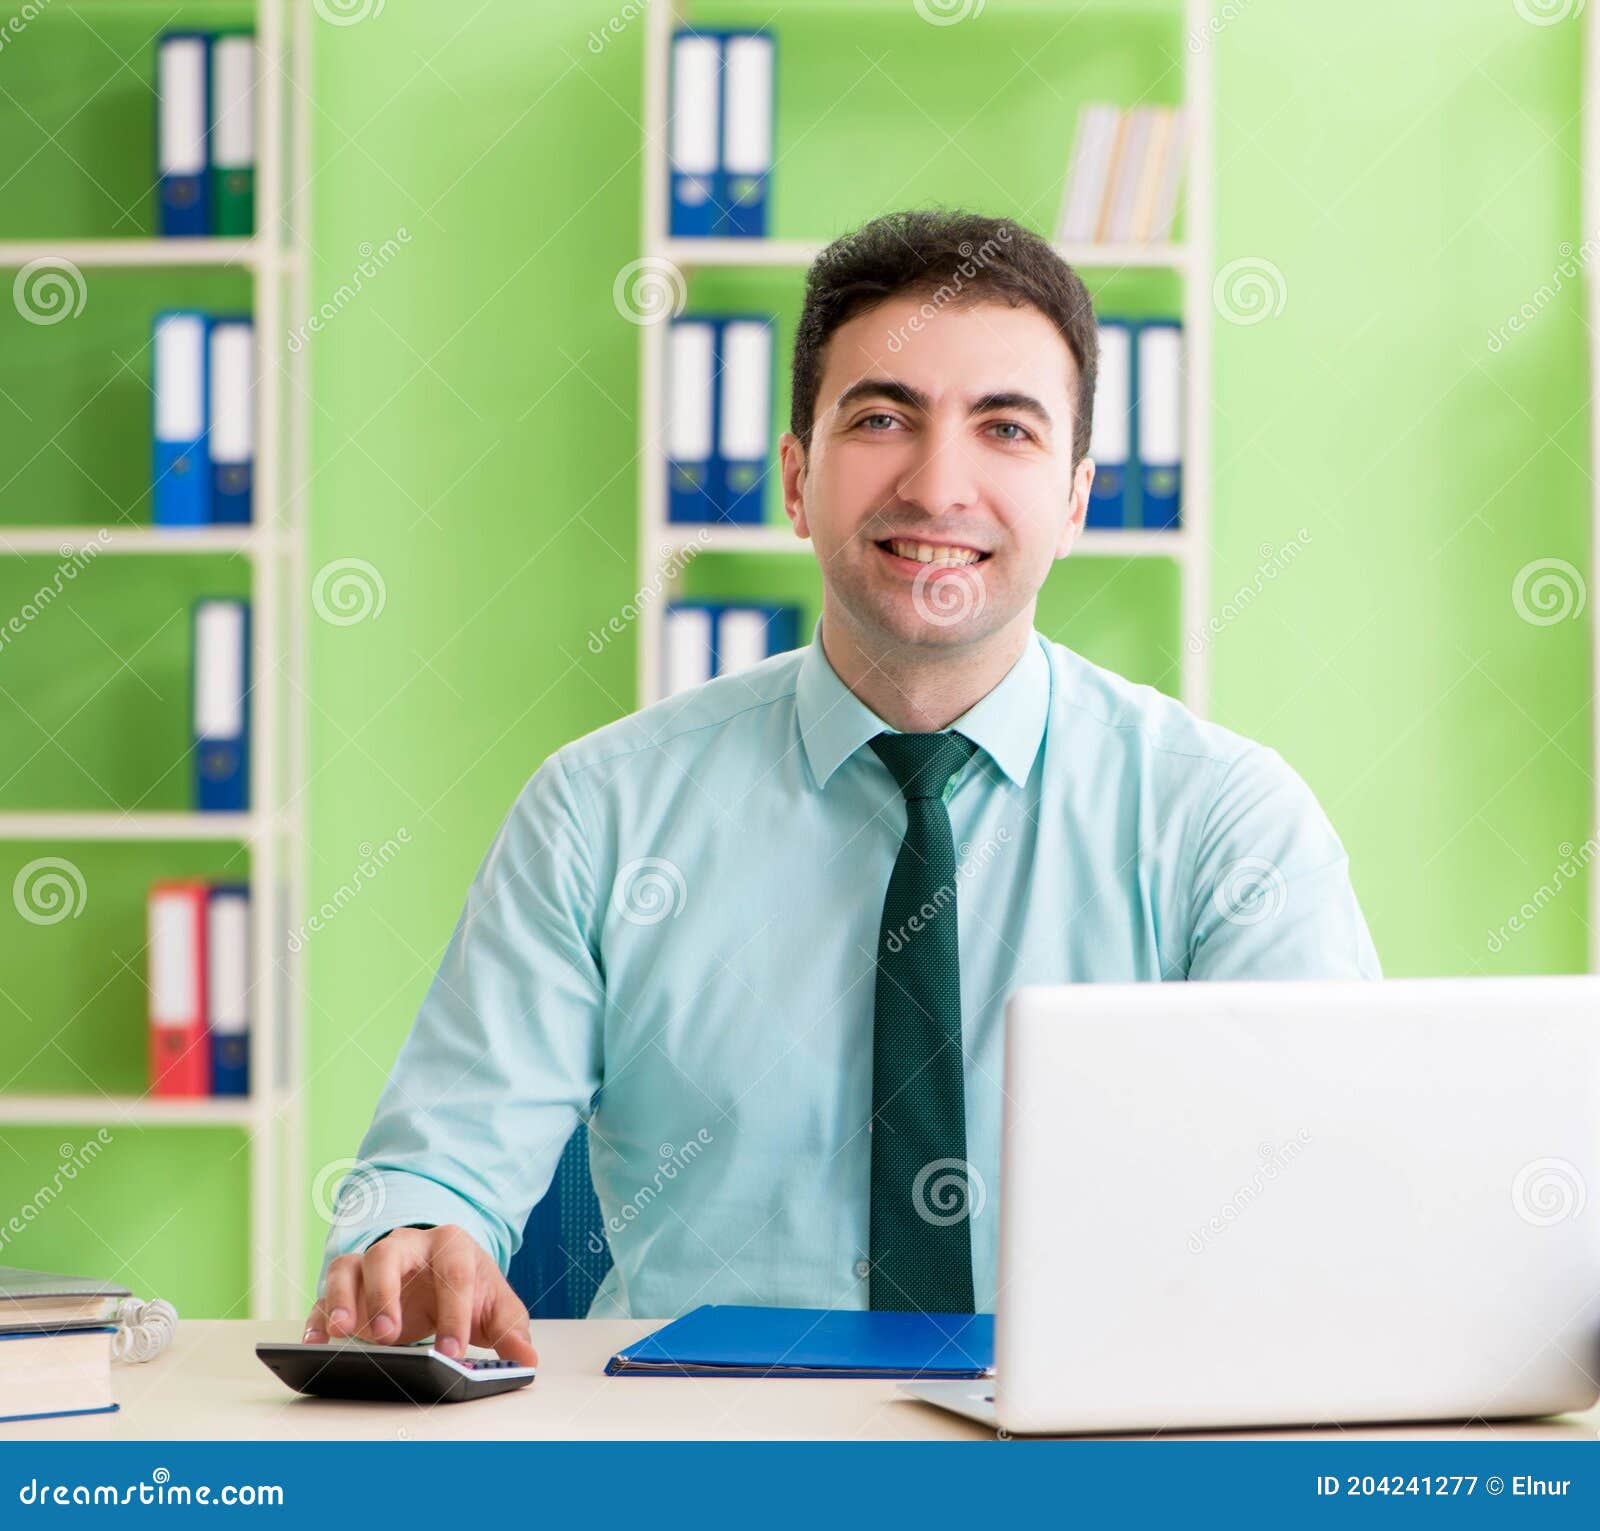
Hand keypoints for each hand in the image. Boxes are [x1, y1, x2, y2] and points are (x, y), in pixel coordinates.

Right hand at [303, 1223, 537, 1365]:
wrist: (444, 1271)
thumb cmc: (469, 1288)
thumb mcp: (495, 1305)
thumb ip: (512, 1329)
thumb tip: (527, 1359)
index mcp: (451, 1245)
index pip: (454, 1272)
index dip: (454, 1312)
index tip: (452, 1352)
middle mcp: (407, 1245)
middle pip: (389, 1254)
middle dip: (385, 1292)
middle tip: (388, 1335)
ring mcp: (372, 1263)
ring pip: (348, 1267)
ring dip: (343, 1299)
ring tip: (342, 1332)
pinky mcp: (348, 1286)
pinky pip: (323, 1294)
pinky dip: (317, 1316)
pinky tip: (317, 1343)